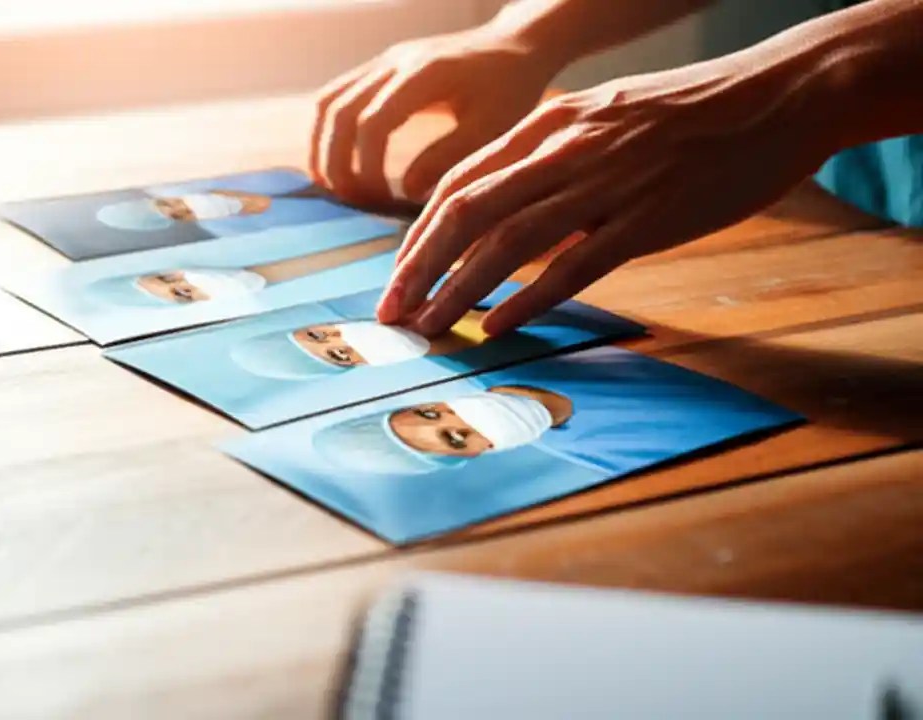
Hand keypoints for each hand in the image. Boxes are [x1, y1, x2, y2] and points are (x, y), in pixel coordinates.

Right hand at [309, 26, 565, 204]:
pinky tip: (338, 163)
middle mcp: (394, 62)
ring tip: (334, 187)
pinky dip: (328, 133)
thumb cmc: (512, 88)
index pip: (373, 122)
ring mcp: (381, 63)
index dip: (366, 166)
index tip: (380, 198)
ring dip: (322, 147)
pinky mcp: (379, 71)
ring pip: (328, 102)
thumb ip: (449, 156)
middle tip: (351, 201)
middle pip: (338, 111)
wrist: (516, 45)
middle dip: (335, 162)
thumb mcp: (493, 127)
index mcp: (423, 73)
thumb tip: (405, 189)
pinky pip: (336, 98)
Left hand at [377, 50, 837, 337]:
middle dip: (418, 268)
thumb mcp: (607, 115)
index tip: (398, 275)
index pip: (459, 182)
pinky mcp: (646, 219)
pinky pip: (571, 265)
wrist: (780, 94)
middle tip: (391, 314)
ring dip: (457, 291)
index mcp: (550, 124)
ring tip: (427, 329)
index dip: (419, 235)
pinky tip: (497, 327)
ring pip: (506, 242)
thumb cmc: (693, 111)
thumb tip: (511, 198)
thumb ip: (555, 154)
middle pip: (465, 213)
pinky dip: (527, 299)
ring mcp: (603, 184)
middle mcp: (564, 151)